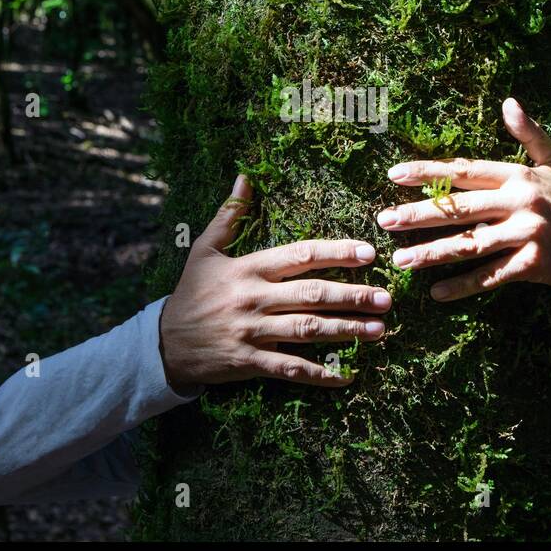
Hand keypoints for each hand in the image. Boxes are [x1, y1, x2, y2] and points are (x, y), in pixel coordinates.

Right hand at [160, 174, 391, 388]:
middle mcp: (254, 299)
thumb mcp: (204, 249)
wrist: (164, 343)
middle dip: (353, 296)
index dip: (336, 253)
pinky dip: (320, 373)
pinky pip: (291, 369)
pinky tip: (347, 374)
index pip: (300, 256)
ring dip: (346, 330)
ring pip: (307, 331)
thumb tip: (244, 176)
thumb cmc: (191, 292)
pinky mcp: (251, 362)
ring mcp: (253, 333)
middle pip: (312, 295)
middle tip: (386, 298)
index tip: (368, 253)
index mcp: (247, 268)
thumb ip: (229, 214)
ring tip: (379, 330)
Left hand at [377, 97, 550, 309]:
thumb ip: (529, 134)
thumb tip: (509, 102)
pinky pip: (491, 277)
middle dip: (419, 215)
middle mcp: (520, 204)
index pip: (464, 171)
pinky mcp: (532, 266)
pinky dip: (463, 286)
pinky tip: (436, 292)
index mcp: (519, 176)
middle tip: (384, 221)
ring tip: (400, 260)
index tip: (394, 175)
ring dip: (433, 253)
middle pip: (461, 209)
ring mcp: (526, 236)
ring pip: (471, 244)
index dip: (428, 172)